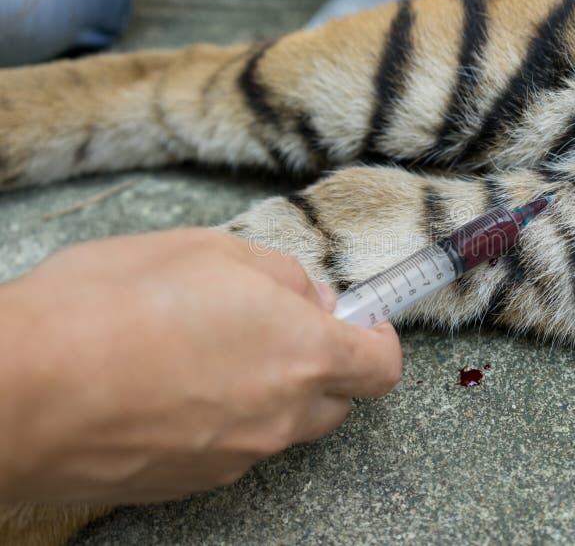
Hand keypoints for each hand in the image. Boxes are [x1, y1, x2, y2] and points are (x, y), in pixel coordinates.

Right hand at [0, 228, 401, 503]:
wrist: (19, 391)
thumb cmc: (112, 304)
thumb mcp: (209, 250)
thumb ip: (280, 276)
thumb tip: (310, 300)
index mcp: (301, 354)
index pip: (381, 366)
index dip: (377, 339)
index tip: (359, 320)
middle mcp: (280, 418)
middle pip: (334, 400)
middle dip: (319, 363)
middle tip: (270, 325)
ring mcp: (235, 458)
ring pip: (282, 425)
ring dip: (270, 390)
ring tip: (207, 352)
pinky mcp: (190, 484)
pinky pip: (233, 449)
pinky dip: (224, 419)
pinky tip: (172, 388)